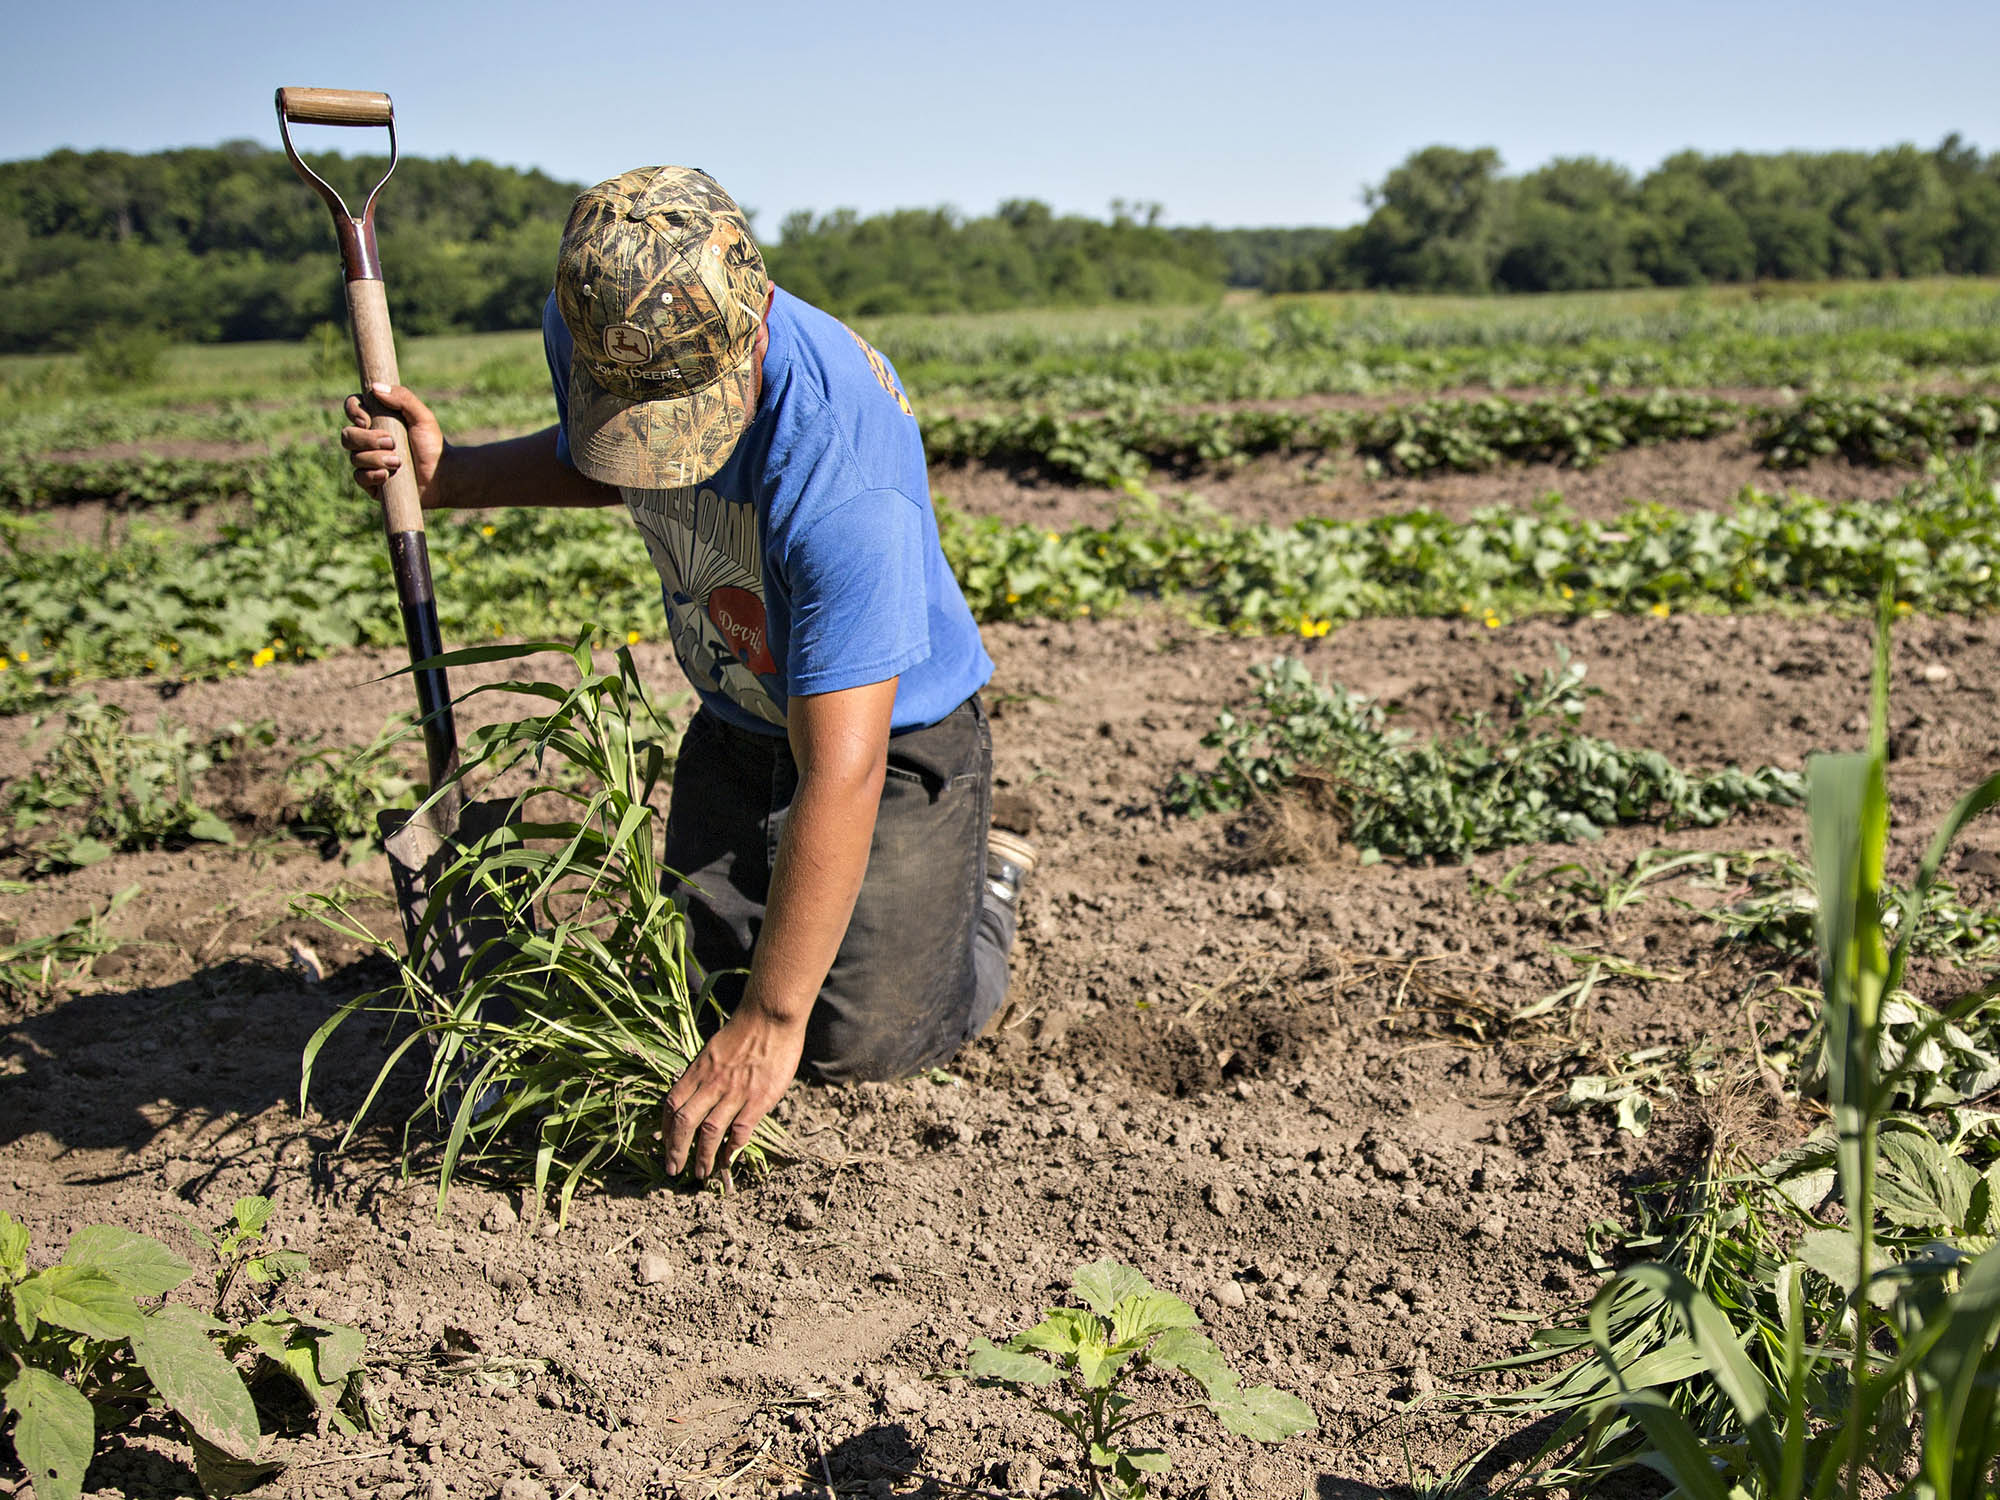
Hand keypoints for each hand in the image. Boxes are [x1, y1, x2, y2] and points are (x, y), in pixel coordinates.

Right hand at [340, 383, 445, 504]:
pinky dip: (372, 475)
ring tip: (398, 461)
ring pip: (353, 457)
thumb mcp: (422, 417)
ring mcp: (368, 462)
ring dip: (375, 458)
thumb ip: (403, 398)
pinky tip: (387, 475)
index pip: (352, 407)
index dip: (353, 411)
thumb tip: (374, 387)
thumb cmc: (433, 444)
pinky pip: (359, 477)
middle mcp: (368, 440)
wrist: (442, 476)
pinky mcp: (371, 482)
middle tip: (391, 442)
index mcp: (377, 420)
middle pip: (347, 435)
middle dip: (366, 439)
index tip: (367, 420)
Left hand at [661, 1005, 805, 1180]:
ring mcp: (734, 1093)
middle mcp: (711, 1084)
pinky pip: (739, 1132)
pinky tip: (728, 1158)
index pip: (672, 1104)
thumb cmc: (743, 1031)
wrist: (770, 1017)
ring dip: (702, 1157)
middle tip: (673, 1169)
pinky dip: (731, 1148)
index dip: (665, 1129)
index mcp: (697, 1071)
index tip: (665, 1144)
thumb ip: (704, 1075)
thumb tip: (696, 1096)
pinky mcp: (758, 1100)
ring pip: (709, 1132)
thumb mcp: (713, 1050)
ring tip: (700, 1173)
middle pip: (685, 1123)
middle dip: (675, 1151)